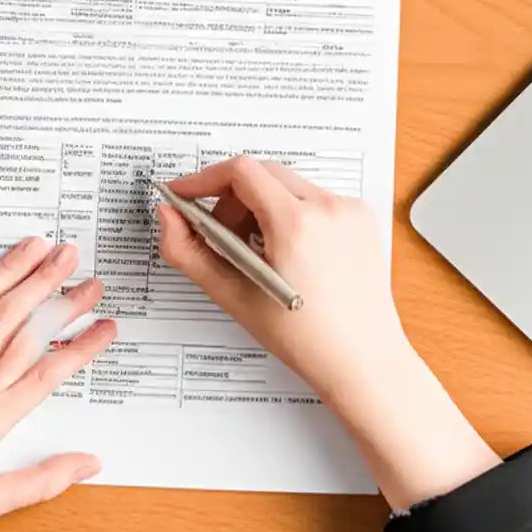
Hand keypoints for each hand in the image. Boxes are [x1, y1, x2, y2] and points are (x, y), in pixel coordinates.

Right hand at [157, 157, 499, 509]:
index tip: (185, 194)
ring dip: (262, 205)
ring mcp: (350, 211)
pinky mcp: (363, 218)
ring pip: (289, 185)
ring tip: (255, 251)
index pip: (241, 172)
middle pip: (264, 174)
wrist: (363, 359)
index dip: (204, 180)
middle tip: (219, 234)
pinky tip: (288, 254)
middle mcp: (329, 208)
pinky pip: (316, 199)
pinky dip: (292, 214)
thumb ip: (190, 252)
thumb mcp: (235, 297)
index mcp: (297, 224)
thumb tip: (168, 216)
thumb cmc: (305, 339)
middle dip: (232, 197)